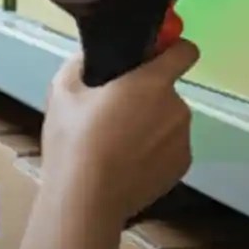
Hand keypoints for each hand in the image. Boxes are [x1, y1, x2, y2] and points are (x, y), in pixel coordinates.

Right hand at [39, 41, 198, 225]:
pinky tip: (126, 165)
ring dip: (150, 125)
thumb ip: (81, 64)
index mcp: (153, 82)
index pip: (185, 51)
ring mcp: (183, 140)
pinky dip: (154, 152)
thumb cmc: (74, 139)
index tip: (152, 58)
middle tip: (113, 113)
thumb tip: (89, 57)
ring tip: (116, 145)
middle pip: (167, 91)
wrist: (86, 198)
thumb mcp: (63, 91)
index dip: (172, 49)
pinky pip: (170, 148)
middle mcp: (177, 107)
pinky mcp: (182, 168)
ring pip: (168, 121)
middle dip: (147, 96)